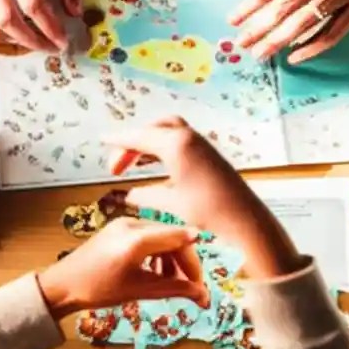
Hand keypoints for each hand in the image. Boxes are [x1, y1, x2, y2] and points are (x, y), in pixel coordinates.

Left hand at [37, 218, 207, 319]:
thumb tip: (202, 296)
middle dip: (185, 263)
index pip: (181, 239)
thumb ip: (173, 288)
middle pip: (173, 237)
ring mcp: (125, 224)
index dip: (195, 261)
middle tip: (192, 289)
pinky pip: (149, 237)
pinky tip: (155, 273)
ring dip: (172, 260)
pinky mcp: (119, 229)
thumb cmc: (98, 288)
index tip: (202, 285)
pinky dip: (158, 254)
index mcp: (138, 237)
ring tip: (172, 284)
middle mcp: (133, 224)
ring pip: (162, 237)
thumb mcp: (139, 290)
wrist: (62, 285)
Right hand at [104, 117, 303, 278]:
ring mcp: (201, 145)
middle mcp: (189, 138)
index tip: (102, 141)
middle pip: (154, 128)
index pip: (140, 137)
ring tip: (132, 162)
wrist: (245, 219)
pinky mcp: (209, 154)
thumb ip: (147, 195)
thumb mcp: (172, 204)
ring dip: (148, 143)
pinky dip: (163, 148)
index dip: (119, 141)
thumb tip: (129, 195)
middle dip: (134, 141)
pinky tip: (156, 166)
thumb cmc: (208, 212)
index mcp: (177, 145)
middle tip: (118, 164)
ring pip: (168, 132)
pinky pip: (179, 141)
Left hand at [228, 0, 348, 64]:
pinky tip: (295, 57)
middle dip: (257, 30)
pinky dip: (312, 48)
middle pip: (280, 11)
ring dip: (278, 42)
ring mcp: (337, 0)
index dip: (248, 7)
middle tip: (240, 44)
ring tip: (260, 54)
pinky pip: (331, 35)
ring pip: (301, 26)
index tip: (234, 20)